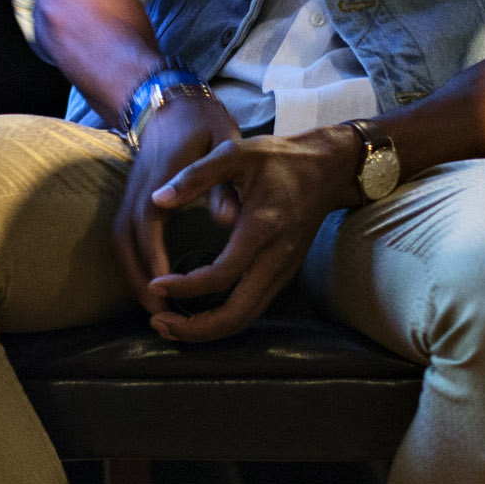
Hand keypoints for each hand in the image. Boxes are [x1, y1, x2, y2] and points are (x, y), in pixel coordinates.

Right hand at [112, 93, 242, 303]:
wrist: (170, 102)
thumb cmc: (202, 124)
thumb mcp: (223, 143)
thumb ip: (223, 182)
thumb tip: (228, 220)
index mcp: (161, 181)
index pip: (149, 228)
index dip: (155, 262)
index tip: (167, 291)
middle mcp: (138, 191)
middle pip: (126, 243)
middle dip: (138, 279)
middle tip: (159, 313)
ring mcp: (131, 195)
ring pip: (120, 242)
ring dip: (132, 275)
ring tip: (153, 306)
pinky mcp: (132, 199)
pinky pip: (124, 237)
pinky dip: (132, 262)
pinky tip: (148, 281)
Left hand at [139, 124, 364, 340]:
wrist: (329, 169)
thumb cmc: (279, 158)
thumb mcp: (235, 154)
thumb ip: (195, 175)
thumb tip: (157, 199)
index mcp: (261, 228)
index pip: (222, 275)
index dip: (186, 287)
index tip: (156, 284)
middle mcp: (275, 258)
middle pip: (237, 314)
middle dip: (196, 328)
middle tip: (158, 323)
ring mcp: (282, 270)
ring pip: (246, 318)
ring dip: (207, 329)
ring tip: (170, 327)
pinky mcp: (282, 274)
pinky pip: (252, 309)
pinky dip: (223, 320)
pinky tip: (196, 315)